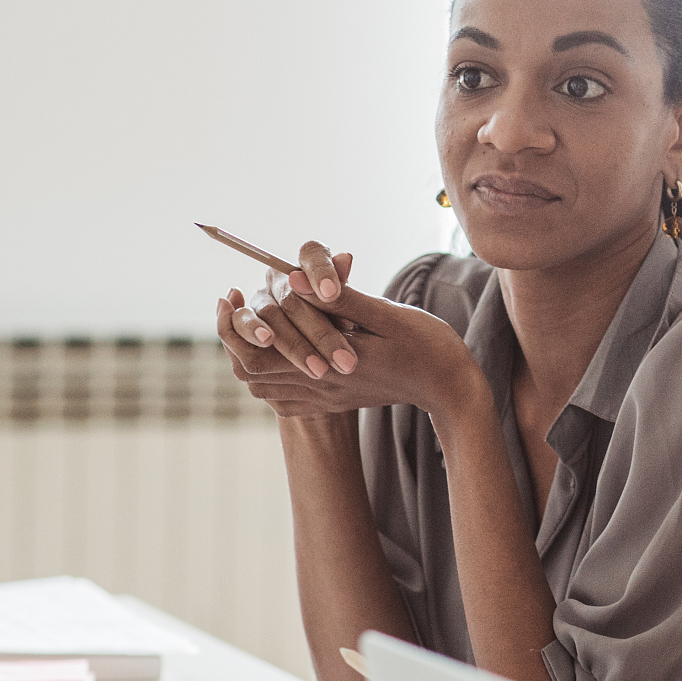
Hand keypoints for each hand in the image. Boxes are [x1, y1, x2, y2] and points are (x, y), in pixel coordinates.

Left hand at [218, 243, 486, 421]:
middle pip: (252, 372)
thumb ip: (338, 298)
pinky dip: (268, 376)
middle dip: (234, 337)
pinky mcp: (334, 402)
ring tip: (250, 321)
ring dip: (248, 355)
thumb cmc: (427, 344)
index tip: (230, 294)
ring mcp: (327, 399)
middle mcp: (324, 386)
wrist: (451, 387)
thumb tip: (290, 279)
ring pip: (263, 387)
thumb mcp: (386, 314)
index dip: (235, 324)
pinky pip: (284, 399)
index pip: (262, 350)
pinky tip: (276, 350)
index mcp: (332, 362)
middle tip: (231, 303)